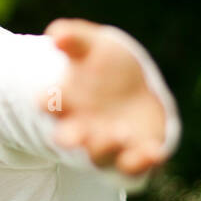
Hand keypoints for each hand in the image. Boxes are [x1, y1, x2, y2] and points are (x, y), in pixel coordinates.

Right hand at [40, 18, 168, 176]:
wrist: (133, 89)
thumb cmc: (105, 66)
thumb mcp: (92, 46)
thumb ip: (75, 39)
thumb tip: (56, 33)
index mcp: (65, 102)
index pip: (50, 103)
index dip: (48, 102)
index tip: (46, 97)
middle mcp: (81, 128)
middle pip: (69, 138)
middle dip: (70, 139)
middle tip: (74, 136)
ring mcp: (106, 145)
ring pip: (100, 154)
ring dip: (106, 147)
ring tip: (119, 132)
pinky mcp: (133, 156)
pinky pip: (133, 167)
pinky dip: (142, 162)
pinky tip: (154, 151)